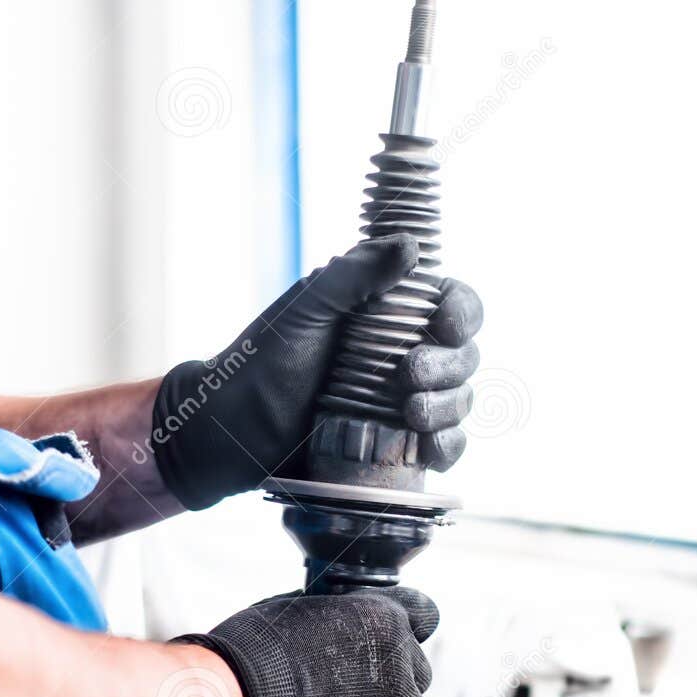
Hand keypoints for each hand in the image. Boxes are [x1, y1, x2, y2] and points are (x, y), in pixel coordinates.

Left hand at [150, 236, 483, 510]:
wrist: (233, 430)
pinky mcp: (399, 448)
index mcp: (391, 316)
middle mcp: (406, 356)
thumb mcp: (305, 308)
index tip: (444, 324)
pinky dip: (447, 448)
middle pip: (464, 355)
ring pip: (460, 402)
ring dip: (447, 407)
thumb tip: (411, 246)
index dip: (462, 313)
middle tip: (408, 377)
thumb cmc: (262, 361)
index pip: (454, 305)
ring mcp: (406, 404)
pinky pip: (446, 447)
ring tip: (409, 414)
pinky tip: (428, 449)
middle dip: (448, 366)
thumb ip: (354, 274)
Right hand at [175, 586, 439, 696]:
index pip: (425, 615)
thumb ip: (333, 619)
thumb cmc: (251, 652)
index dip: (403, 633)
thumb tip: (332, 628)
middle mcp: (400, 661)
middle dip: (389, 686)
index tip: (385, 646)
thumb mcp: (295, 610)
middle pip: (417, 676)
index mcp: (381, 617)